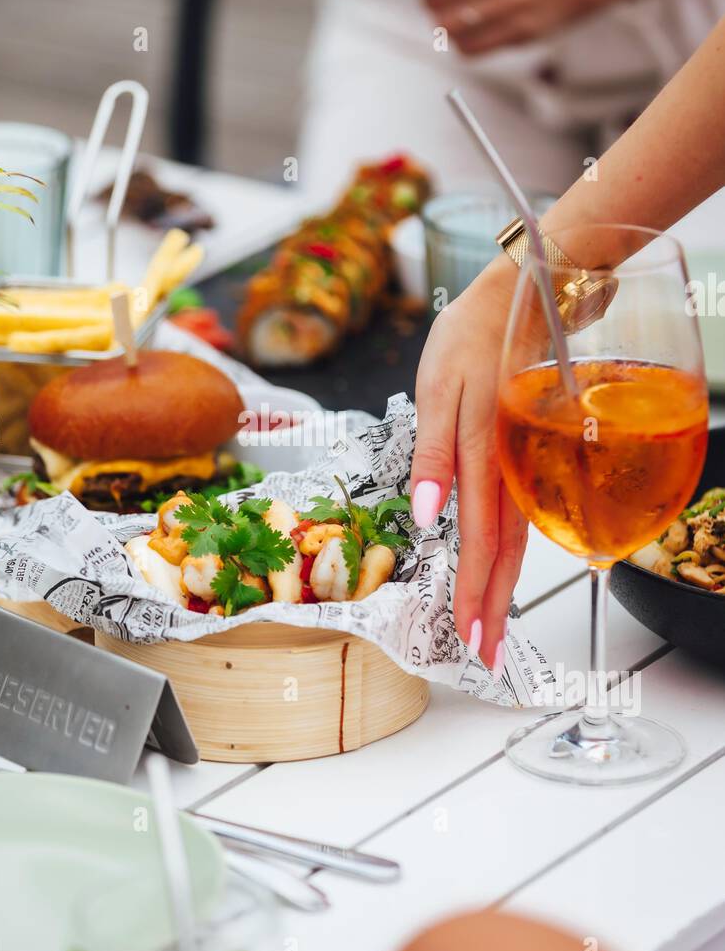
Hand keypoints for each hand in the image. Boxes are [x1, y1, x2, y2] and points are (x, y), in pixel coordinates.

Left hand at [410, 254, 526, 671]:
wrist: (521, 295)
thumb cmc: (470, 338)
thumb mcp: (437, 391)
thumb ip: (434, 458)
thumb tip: (427, 520)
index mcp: (484, 463)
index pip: (479, 547)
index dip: (474, 597)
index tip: (469, 641)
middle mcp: (510, 473)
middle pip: (504, 556)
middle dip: (492, 609)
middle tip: (483, 655)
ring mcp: (523, 465)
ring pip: (516, 541)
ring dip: (502, 586)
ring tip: (492, 625)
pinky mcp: (523, 454)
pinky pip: (519, 515)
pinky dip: (510, 551)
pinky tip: (502, 567)